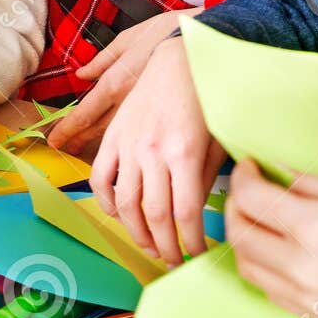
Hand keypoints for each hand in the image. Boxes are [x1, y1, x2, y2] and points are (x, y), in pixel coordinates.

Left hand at [49, 8, 198, 152]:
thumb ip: (103, 59)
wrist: (207, 39)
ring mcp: (149, 115)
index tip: (53, 140)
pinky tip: (125, 155)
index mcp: (116, 82)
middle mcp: (128, 104)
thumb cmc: (168, 33)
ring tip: (84, 153)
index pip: (84, 113)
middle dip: (79, 142)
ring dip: (100, 148)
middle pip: (97, 130)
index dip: (67, 129)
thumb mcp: (129, 38)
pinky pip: (142, 139)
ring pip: (119, 139)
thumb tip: (81, 74)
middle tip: (64, 150)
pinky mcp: (168, 122)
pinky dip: (129, 147)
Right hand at [89, 35, 225, 265]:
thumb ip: (204, 179)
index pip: (184, 213)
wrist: (180, 57)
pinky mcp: (114, 135)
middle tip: (172, 260)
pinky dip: (106, 201)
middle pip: (154, 214)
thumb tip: (195, 216)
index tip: (196, 254)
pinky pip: (101, 176)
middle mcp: (153, 151)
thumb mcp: (216, 140)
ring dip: (136, 232)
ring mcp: (128, 143)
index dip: (189, 241)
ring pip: (126, 202)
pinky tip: (119, 215)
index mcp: (183, 153)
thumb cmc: (207, 98)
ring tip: (148, 246)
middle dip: (164, 245)